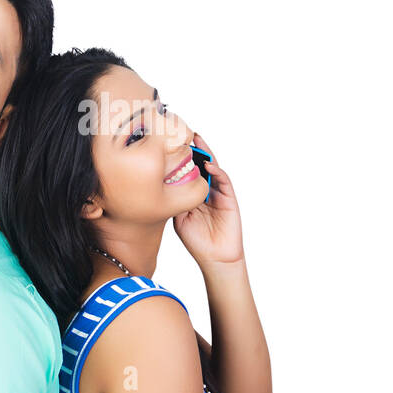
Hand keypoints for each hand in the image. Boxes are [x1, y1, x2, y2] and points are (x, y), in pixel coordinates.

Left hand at [171, 133, 243, 267]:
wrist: (215, 258)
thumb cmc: (197, 241)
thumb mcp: (179, 219)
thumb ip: (175, 202)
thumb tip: (162, 186)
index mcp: (195, 194)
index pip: (189, 172)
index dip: (182, 159)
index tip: (171, 145)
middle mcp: (208, 191)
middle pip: (201, 165)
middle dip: (195, 149)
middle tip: (186, 133)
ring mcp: (219, 194)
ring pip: (213, 168)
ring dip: (206, 154)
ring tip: (197, 140)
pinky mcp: (229, 199)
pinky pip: (224, 182)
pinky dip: (217, 172)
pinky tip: (209, 165)